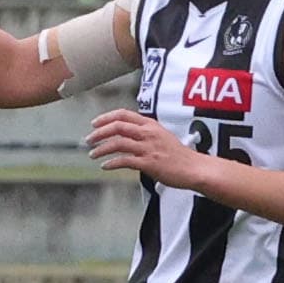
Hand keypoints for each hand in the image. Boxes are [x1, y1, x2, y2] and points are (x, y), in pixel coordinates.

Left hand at [86, 109, 205, 183]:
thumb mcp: (161, 136)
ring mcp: (148, 148)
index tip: (94, 123)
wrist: (195, 168)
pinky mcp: (149, 163)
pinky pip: (125, 161)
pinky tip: (105, 166)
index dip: (106, 118)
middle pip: (117, 127)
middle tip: (88, 140)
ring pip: (118, 143)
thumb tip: (125, 134)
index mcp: (150, 125)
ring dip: (101, 149)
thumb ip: (144, 132)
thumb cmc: (178, 154)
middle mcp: (148, 133)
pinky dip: (112, 163)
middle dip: (99, 133)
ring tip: (92, 154)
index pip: (123, 114)